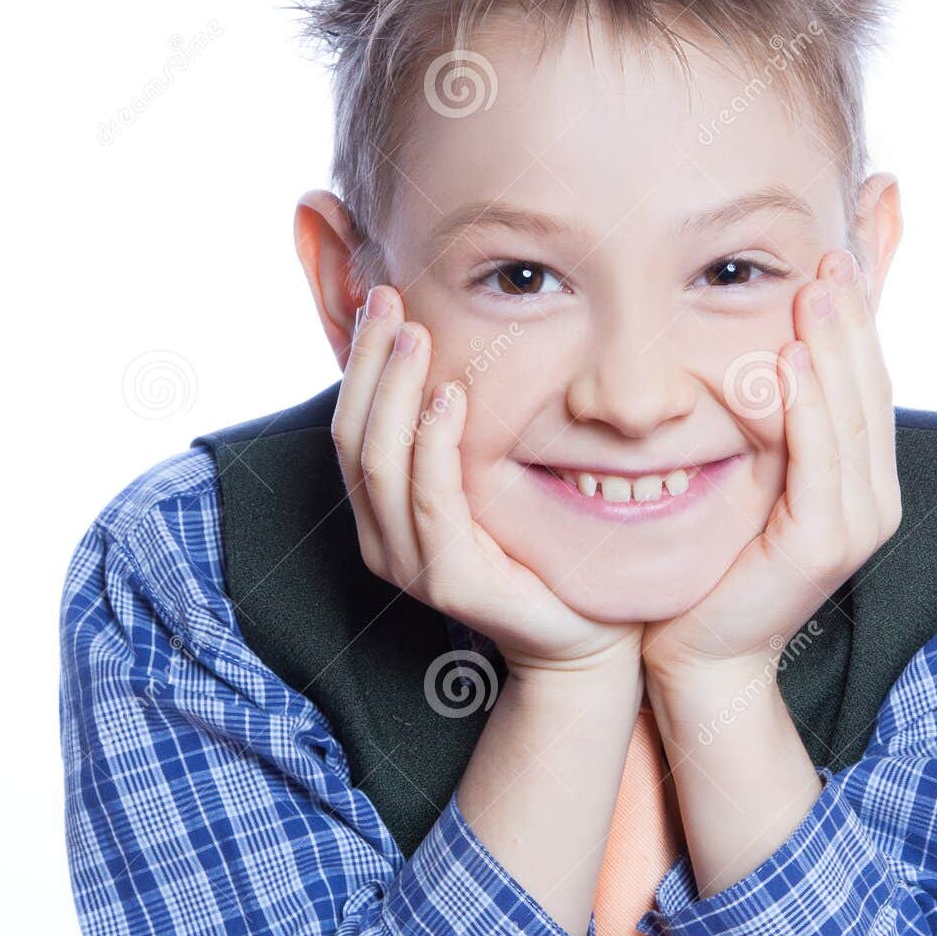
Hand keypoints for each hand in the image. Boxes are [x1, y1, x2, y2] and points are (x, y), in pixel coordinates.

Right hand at [334, 284, 642, 676]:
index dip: (361, 363)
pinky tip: (450, 395)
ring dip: (397, 390)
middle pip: (354, 436)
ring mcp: (410, 564)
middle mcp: (384, 540)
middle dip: (370, 362)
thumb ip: (460, 439)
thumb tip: (457, 354)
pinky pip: (430, 498)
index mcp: (385, 515)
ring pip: (380, 462)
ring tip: (417, 333)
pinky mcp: (448, 580)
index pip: (353, 427)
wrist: (583, 636)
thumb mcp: (490, 485)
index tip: (380, 301)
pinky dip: (435, 442)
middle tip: (390, 299)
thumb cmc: (542, 553)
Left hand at [642, 248, 901, 686]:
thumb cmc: (716, 563)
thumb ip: (768, 422)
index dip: (855, 322)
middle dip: (852, 320)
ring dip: (835, 348)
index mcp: (861, 480)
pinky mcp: (822, 545)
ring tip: (817, 289)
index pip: (864, 385)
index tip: (833, 260)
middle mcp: (872, 499)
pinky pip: (820, 461)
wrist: (699, 651)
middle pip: (867, 390)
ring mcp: (855, 524)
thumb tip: (765, 355)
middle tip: (830, 256)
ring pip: (849, 416)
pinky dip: (808, 409)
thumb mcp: (750, 477)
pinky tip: (792, 363)